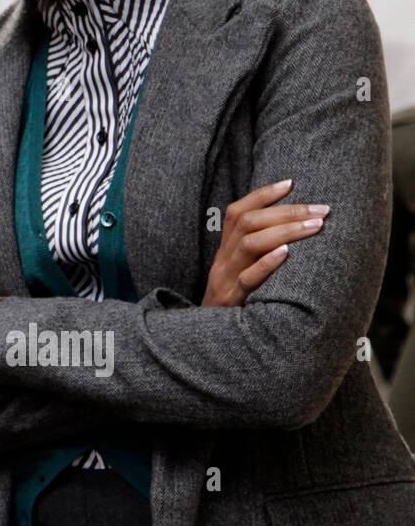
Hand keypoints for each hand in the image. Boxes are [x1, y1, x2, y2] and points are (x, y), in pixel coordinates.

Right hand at [202, 179, 328, 307]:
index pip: (236, 213)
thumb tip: (292, 235)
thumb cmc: (233, 308)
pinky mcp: (231, 302)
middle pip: (247, 223)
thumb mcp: (238, 277)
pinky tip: (286, 254)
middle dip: (286, 211)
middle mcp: (223, 261)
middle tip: (321, 209)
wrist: (205, 343)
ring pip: (249, 244)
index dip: (261, 195)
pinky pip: (247, 279)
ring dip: (285, 231)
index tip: (291, 182)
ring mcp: (225, 280)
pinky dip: (267, 263)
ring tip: (315, 227)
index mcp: (225, 252)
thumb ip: (255, 256)